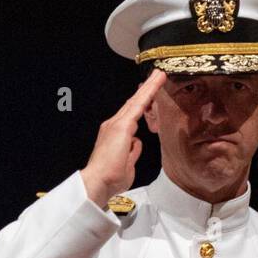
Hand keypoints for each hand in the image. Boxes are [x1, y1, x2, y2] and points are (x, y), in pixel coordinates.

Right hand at [79, 69, 166, 206]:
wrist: (98, 181)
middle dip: (146, 90)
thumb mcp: (128, 165)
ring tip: (159, 75)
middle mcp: (114, 126)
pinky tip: (156, 83)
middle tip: (157, 76)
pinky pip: (138, 105)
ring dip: (149, 88)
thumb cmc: (110, 178)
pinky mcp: (121, 126)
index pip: (131, 115)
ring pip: (137, 101)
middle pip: (134, 104)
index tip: (149, 95)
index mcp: (115, 135)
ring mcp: (116, 124)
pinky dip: (148, 93)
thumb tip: (137, 143)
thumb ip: (133, 151)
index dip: (141, 104)